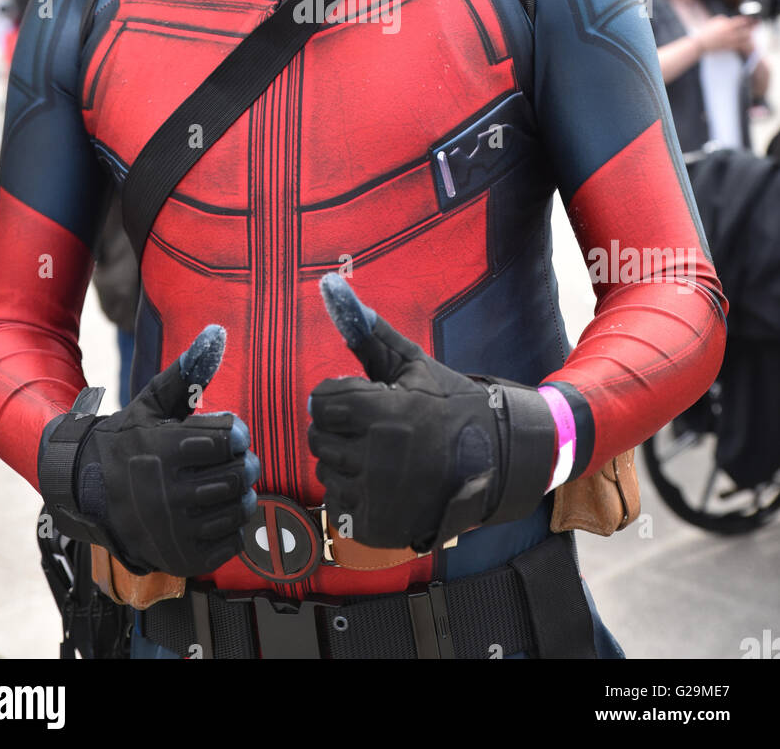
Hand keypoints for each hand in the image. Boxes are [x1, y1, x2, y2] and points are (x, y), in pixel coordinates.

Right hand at [38, 325, 258, 576]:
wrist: (89, 494)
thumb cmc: (128, 443)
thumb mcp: (153, 403)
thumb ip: (188, 371)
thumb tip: (216, 333)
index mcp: (165, 450)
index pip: (232, 440)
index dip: (235, 433)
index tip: (226, 434)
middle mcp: (169, 493)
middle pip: (240, 474)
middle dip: (243, 462)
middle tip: (231, 459)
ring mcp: (174, 530)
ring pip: (240, 508)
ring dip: (239, 493)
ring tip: (221, 483)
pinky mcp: (181, 558)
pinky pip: (232, 541)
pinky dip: (230, 525)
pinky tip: (212, 510)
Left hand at [307, 275, 555, 552]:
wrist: (496, 462)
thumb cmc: (451, 406)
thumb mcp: (414, 364)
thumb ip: (369, 333)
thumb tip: (331, 288)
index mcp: (381, 412)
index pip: (321, 401)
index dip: (339, 396)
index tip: (364, 399)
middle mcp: (375, 457)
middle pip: (318, 435)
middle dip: (340, 427)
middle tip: (373, 426)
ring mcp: (376, 496)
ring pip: (327, 469)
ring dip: (346, 460)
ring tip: (383, 454)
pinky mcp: (377, 526)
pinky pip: (340, 503)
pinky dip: (355, 492)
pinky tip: (385, 481)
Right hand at [696, 15, 754, 55]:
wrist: (700, 43)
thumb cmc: (706, 31)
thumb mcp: (714, 21)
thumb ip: (723, 20)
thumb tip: (729, 19)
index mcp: (726, 24)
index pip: (741, 20)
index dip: (748, 19)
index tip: (752, 19)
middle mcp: (729, 32)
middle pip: (745, 29)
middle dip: (752, 28)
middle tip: (756, 26)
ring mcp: (729, 40)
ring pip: (744, 39)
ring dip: (750, 36)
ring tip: (752, 35)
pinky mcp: (728, 47)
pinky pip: (740, 46)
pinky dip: (745, 44)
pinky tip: (748, 44)